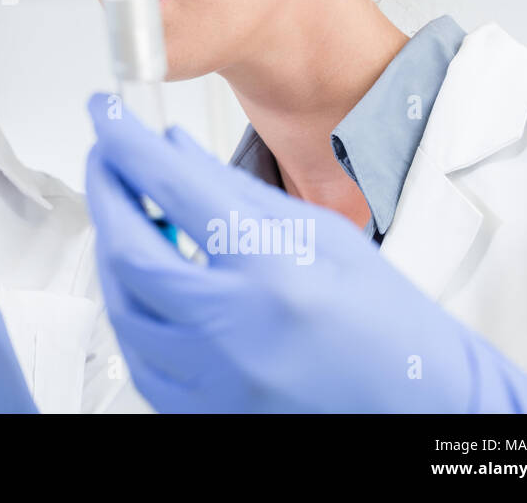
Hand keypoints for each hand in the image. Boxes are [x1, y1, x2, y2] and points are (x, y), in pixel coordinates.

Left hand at [84, 93, 526, 412]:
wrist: (421, 407)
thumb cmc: (387, 324)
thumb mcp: (322, 235)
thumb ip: (235, 190)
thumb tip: (172, 148)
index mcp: (274, 273)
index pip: (174, 187)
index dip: (127, 143)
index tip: (107, 116)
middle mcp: (237, 330)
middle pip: (129, 250)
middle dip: (105, 192)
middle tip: (105, 160)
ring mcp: (214, 379)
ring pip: (122, 304)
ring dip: (114, 251)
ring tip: (130, 218)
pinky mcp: (201, 410)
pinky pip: (138, 353)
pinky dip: (133, 307)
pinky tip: (147, 282)